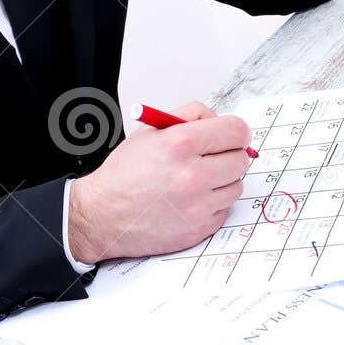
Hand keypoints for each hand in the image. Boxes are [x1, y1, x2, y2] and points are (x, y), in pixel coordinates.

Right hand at [66, 100, 252, 263]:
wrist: (102, 214)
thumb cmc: (124, 175)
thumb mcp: (150, 131)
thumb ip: (189, 117)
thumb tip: (221, 122)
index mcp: (180, 145)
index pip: (236, 131)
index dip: (236, 132)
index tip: (232, 136)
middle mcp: (192, 175)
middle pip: (241, 159)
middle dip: (228, 155)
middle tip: (211, 158)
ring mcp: (197, 205)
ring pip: (236, 186)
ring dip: (222, 182)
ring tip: (196, 180)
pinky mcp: (199, 228)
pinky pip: (224, 210)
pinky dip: (213, 204)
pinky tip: (191, 200)